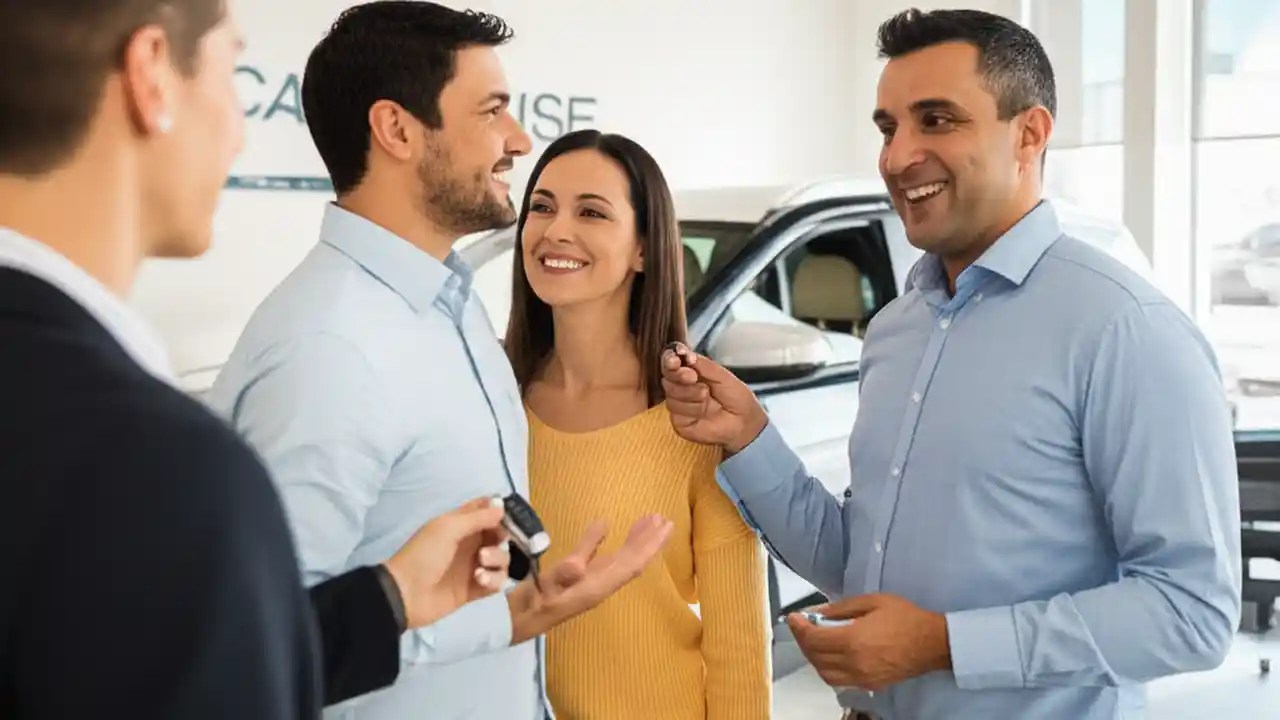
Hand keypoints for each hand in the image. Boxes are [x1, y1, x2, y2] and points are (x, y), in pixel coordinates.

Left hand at [383, 497, 509, 629]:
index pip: (486, 510)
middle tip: (496, 541)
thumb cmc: (424, 554)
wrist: (405, 594)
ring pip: (502, 558)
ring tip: (480, 563)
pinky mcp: (476, 589)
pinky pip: (498, 581)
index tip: (509, 516)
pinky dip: (494, 579)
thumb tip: (502, 507)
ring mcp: (474, 566)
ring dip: (497, 558)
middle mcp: (470, 543)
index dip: (500, 510)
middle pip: (500, 534)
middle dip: (504, 537)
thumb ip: (478, 517)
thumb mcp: (448, 528)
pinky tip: (479, 579)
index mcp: (460, 524)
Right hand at [508, 515, 673, 644]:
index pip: (632, 564)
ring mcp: (592, 581)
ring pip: (622, 559)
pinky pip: (606, 558)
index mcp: (597, 586)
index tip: (665, 527)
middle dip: (649, 541)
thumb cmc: (532, 605)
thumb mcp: (545, 589)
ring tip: (648, 521)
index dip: (649, 545)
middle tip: (664, 519)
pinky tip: (609, 532)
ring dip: (636, 541)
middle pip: (633, 561)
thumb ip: (562, 576)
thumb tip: (578, 564)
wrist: (518, 621)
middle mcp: (600, 584)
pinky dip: (612, 543)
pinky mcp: (581, 578)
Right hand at [660, 341, 766, 453]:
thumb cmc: (737, 398)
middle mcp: (682, 387)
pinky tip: (704, 410)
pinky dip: (692, 408)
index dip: (670, 358)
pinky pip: (676, 411)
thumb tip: (684, 353)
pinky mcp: (679, 422)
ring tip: (706, 395)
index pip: (672, 362)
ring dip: (690, 393)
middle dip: (678, 375)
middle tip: (692, 376)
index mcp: (691, 372)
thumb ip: (702, 364)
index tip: (675, 358)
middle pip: (667, 377)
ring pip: (671, 394)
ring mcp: (680, 405)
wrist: (745, 423)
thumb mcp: (722, 375)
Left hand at [786, 593, 951, 690]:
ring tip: (813, 640)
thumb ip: (841, 608)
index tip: (793, 617)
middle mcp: (854, 662)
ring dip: (813, 657)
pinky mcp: (869, 684)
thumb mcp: (872, 601)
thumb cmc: (905, 618)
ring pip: (823, 672)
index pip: (814, 638)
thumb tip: (818, 612)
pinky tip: (829, 655)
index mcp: (853, 640)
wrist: (932, 643)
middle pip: (815, 656)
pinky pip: (838, 680)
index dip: (799, 627)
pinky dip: (826, 668)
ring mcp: (861, 677)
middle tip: (801, 626)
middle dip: (803, 640)